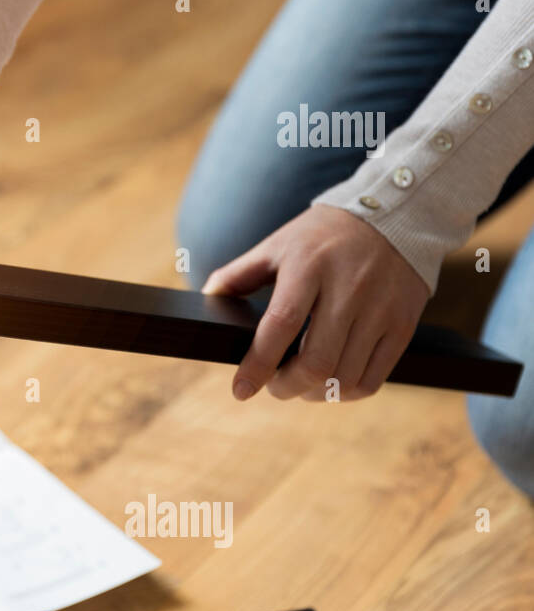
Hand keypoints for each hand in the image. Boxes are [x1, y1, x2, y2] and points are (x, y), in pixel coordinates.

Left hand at [201, 205, 430, 401]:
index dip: (258, 364)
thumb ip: (240, 273)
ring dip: (314, 394)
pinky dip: (346, 392)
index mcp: (309, 266)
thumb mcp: (278, 244)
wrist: (396, 216)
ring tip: (301, 384)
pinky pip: (373, 379)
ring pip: (344, 378)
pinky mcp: (403, 325)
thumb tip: (207, 297)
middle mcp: (349, 288)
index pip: (280, 325)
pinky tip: (331, 381)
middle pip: (316, 362)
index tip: (240, 389)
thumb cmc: (324, 235)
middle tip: (273, 387)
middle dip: (286, 387)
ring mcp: (381, 309)